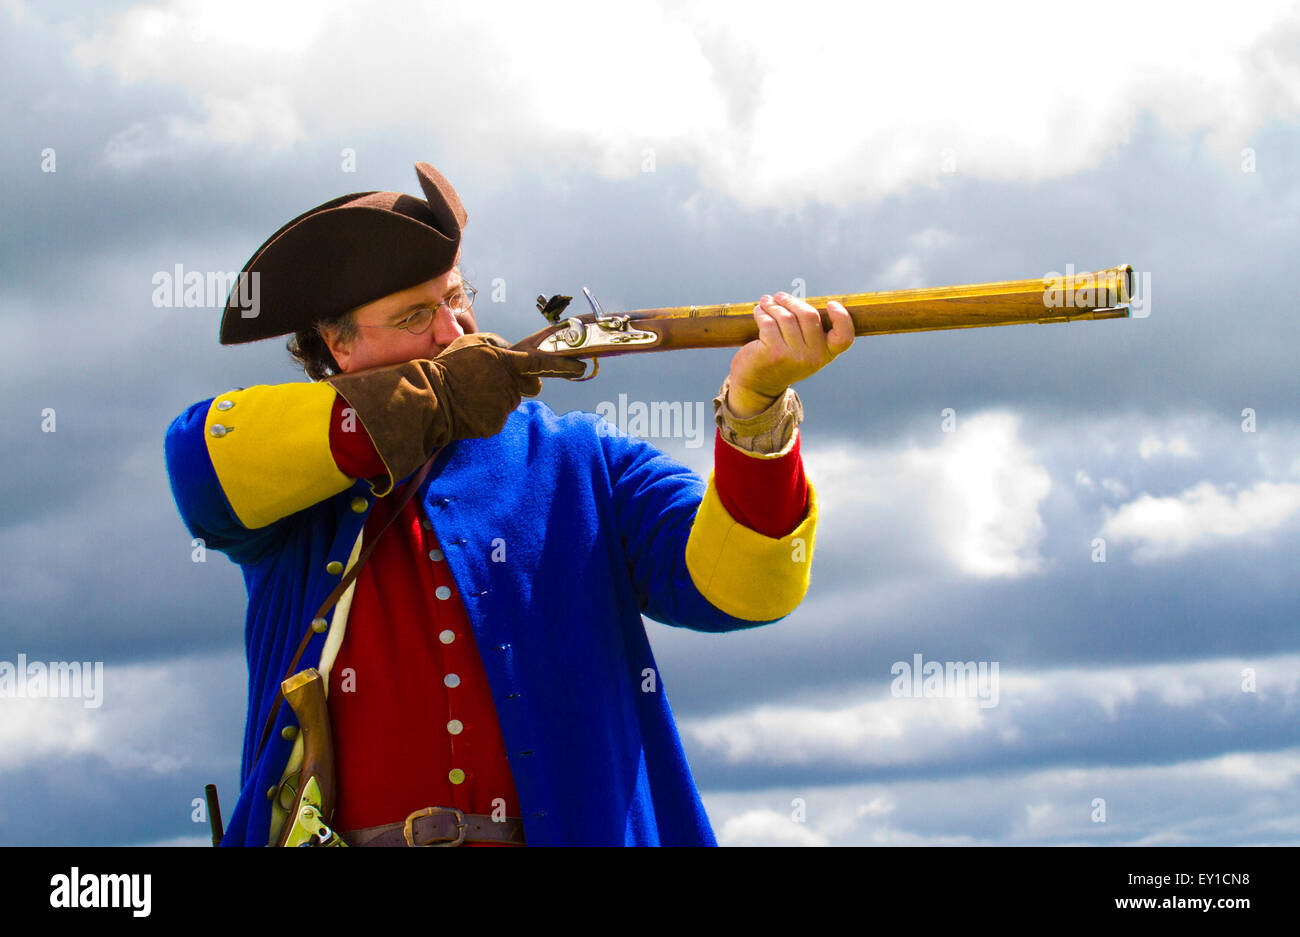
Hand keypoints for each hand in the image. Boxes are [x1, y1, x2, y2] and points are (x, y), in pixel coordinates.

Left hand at [726, 293, 853, 417]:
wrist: (757, 387)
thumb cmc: (781, 361)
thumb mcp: (802, 351)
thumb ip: (809, 331)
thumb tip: (799, 300)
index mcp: (826, 355)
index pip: (844, 337)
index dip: (842, 317)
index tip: (831, 304)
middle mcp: (813, 357)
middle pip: (809, 315)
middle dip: (791, 301)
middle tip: (779, 296)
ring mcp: (794, 356)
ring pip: (786, 316)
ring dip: (773, 305)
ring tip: (766, 301)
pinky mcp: (774, 352)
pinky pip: (769, 322)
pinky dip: (762, 313)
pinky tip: (758, 311)